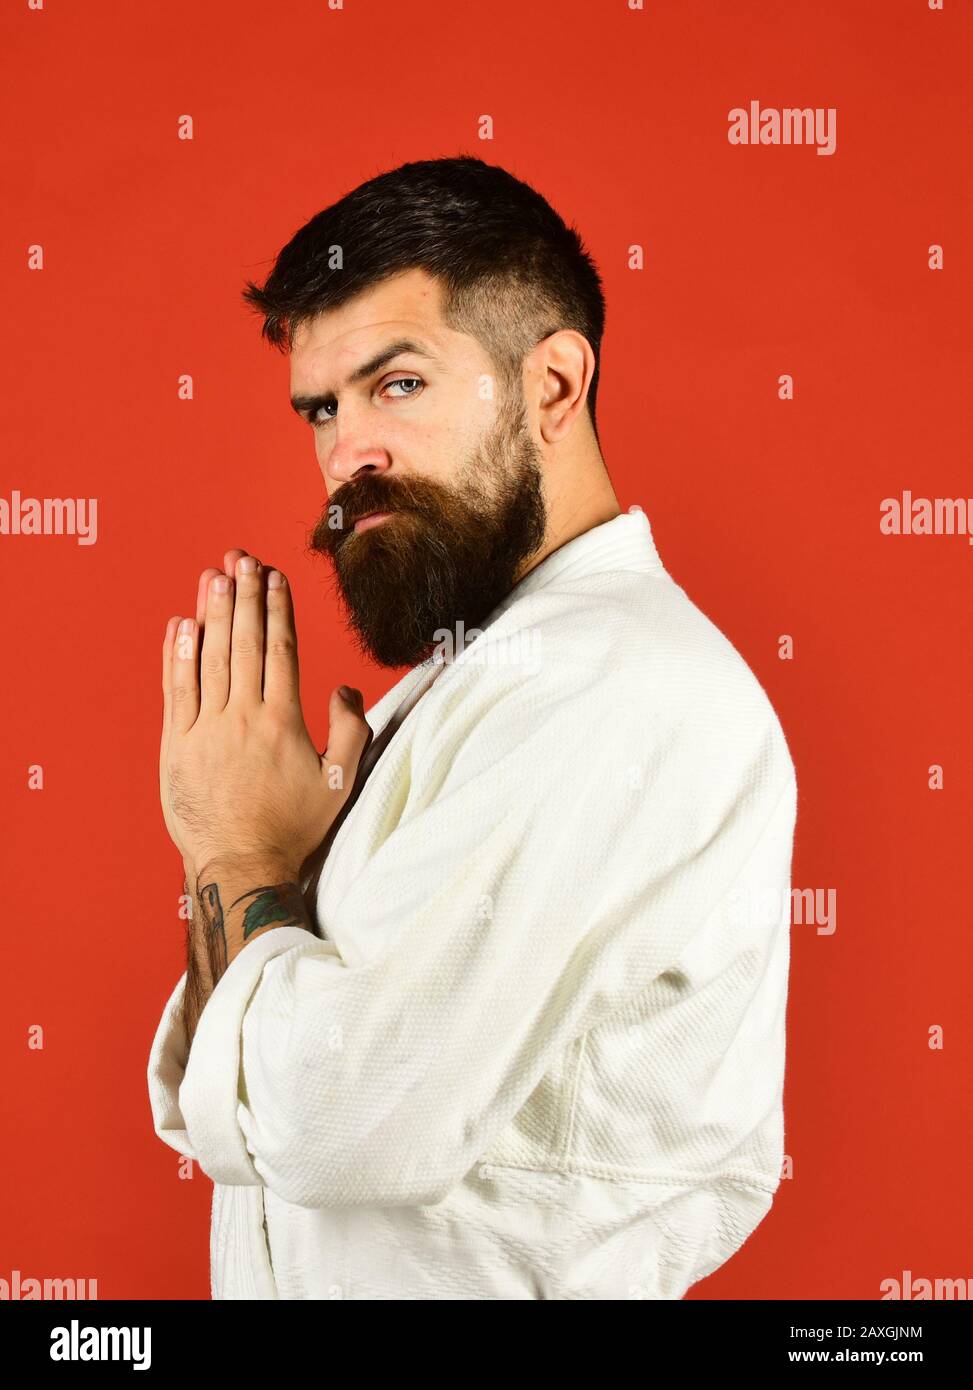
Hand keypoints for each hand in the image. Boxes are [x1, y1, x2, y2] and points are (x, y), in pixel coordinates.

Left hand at [160, 547, 372, 879]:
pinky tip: (180, 625)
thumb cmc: (294, 828)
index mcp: (283, 722)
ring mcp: (206, 730)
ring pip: (208, 659)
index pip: (279, 649)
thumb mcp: (339, 783)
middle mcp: (242, 717)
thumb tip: (343, 688)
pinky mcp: (176, 746)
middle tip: (241, 559)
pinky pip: (175, 691)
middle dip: (242, 595)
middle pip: (243, 643)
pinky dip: (177, 655)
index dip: (276, 608)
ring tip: (213, 575)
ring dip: (211, 613)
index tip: (273, 576)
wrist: (242, 864)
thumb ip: (349, 731)